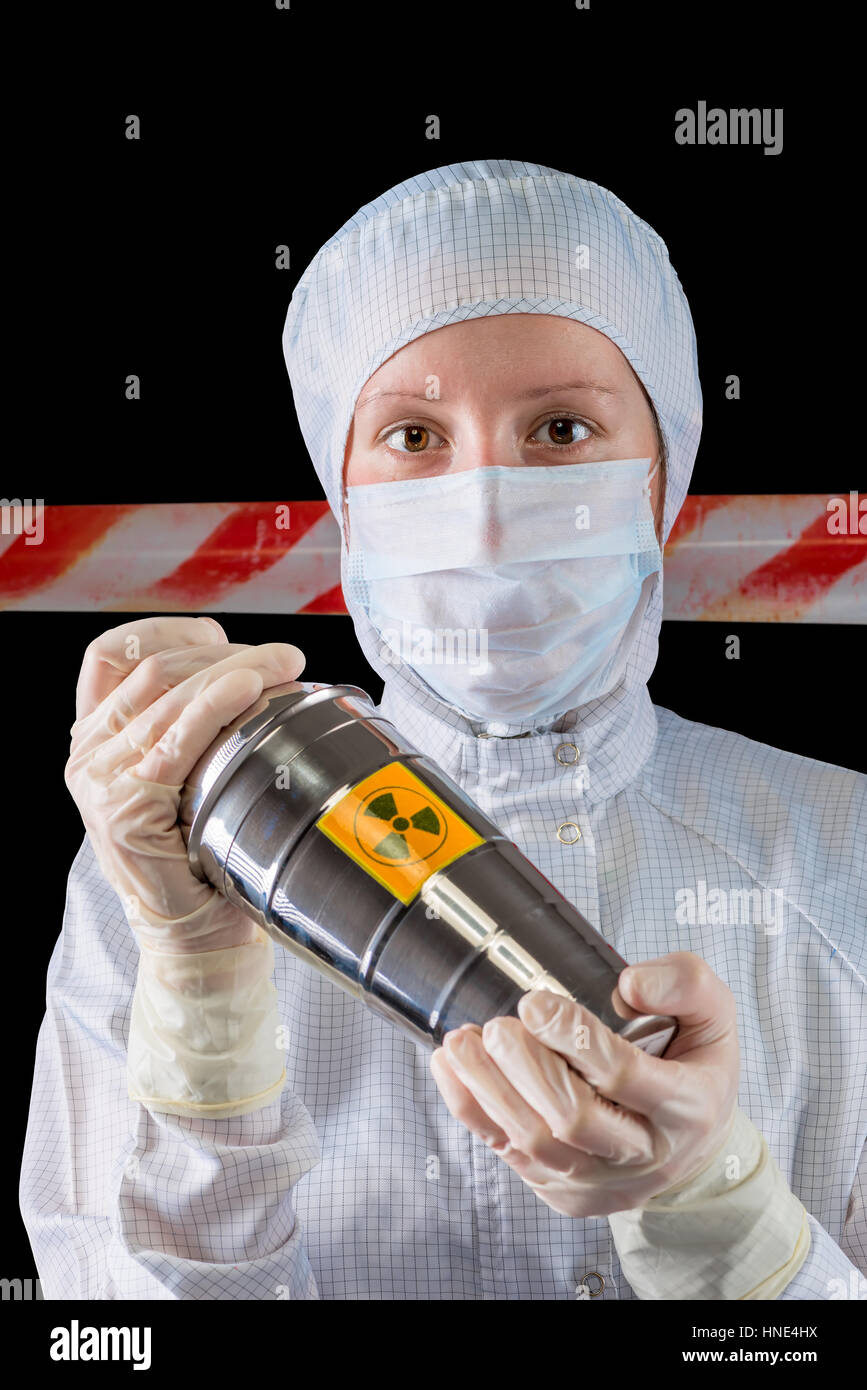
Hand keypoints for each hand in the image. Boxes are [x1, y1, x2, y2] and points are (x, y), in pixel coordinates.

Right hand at [65, 615, 304, 954]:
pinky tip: (251, 689)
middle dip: (225, 652)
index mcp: (96, 737)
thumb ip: (191, 725)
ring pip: (168, 694)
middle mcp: (87, 753)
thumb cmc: (204, 854)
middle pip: (154, 669)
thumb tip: (250, 666)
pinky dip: (216, 704)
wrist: (196, 934)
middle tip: (283, 655)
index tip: (222, 633)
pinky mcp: (121, 807)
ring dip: (235, 669)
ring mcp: (99, 780)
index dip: (168, 630)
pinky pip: (176, 738)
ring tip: (284, 664)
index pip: (116, 653)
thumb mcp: (188, 776)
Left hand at [429, 951, 739, 1216]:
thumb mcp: (714, 1013)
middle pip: (573, 1119)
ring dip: (488, 1091)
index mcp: (685, 1106)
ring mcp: (601, 1181)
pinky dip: (473, 1111)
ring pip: (534, 1144)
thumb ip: (684, 984)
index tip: (534, 1003)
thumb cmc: (693, 1066)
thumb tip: (628, 985)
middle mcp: (644, 1154)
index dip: (573, 1038)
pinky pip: (509, 1156)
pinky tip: (451, 1068)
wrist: (694, 1146)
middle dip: (525, 1070)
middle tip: (497, 1028)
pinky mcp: (564, 1192)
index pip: (623, 1075)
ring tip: (461, 1043)